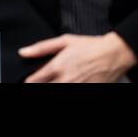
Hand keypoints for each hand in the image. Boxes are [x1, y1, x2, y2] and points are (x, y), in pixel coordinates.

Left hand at [20, 32, 137, 82]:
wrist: (114, 54)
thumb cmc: (90, 46)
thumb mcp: (64, 41)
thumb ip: (41, 48)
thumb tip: (23, 52)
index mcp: (56, 67)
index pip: (32, 82)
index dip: (28, 82)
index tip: (30, 80)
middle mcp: (65, 81)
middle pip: (43, 89)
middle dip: (41, 85)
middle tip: (45, 80)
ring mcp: (76, 88)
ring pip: (55, 92)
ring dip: (53, 87)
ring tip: (59, 80)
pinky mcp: (85, 92)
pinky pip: (70, 95)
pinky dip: (66, 90)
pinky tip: (69, 82)